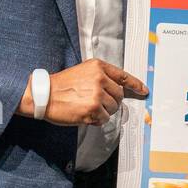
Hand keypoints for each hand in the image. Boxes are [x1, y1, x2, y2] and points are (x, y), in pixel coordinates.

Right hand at [18, 59, 148, 124]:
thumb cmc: (62, 85)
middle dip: (111, 102)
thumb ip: (100, 77)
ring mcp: (97, 94)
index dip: (135, 84)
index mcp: (98, 67)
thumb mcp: (83, 72)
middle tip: (97, 104)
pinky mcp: (93, 109)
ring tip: (87, 108)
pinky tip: (85, 115)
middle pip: (119, 95)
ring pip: (113, 108)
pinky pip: (104, 118)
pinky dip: (97, 120)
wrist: (43, 95)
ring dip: (104, 112)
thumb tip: (118, 90)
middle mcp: (100, 78)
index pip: (123, 76)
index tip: (143, 91)